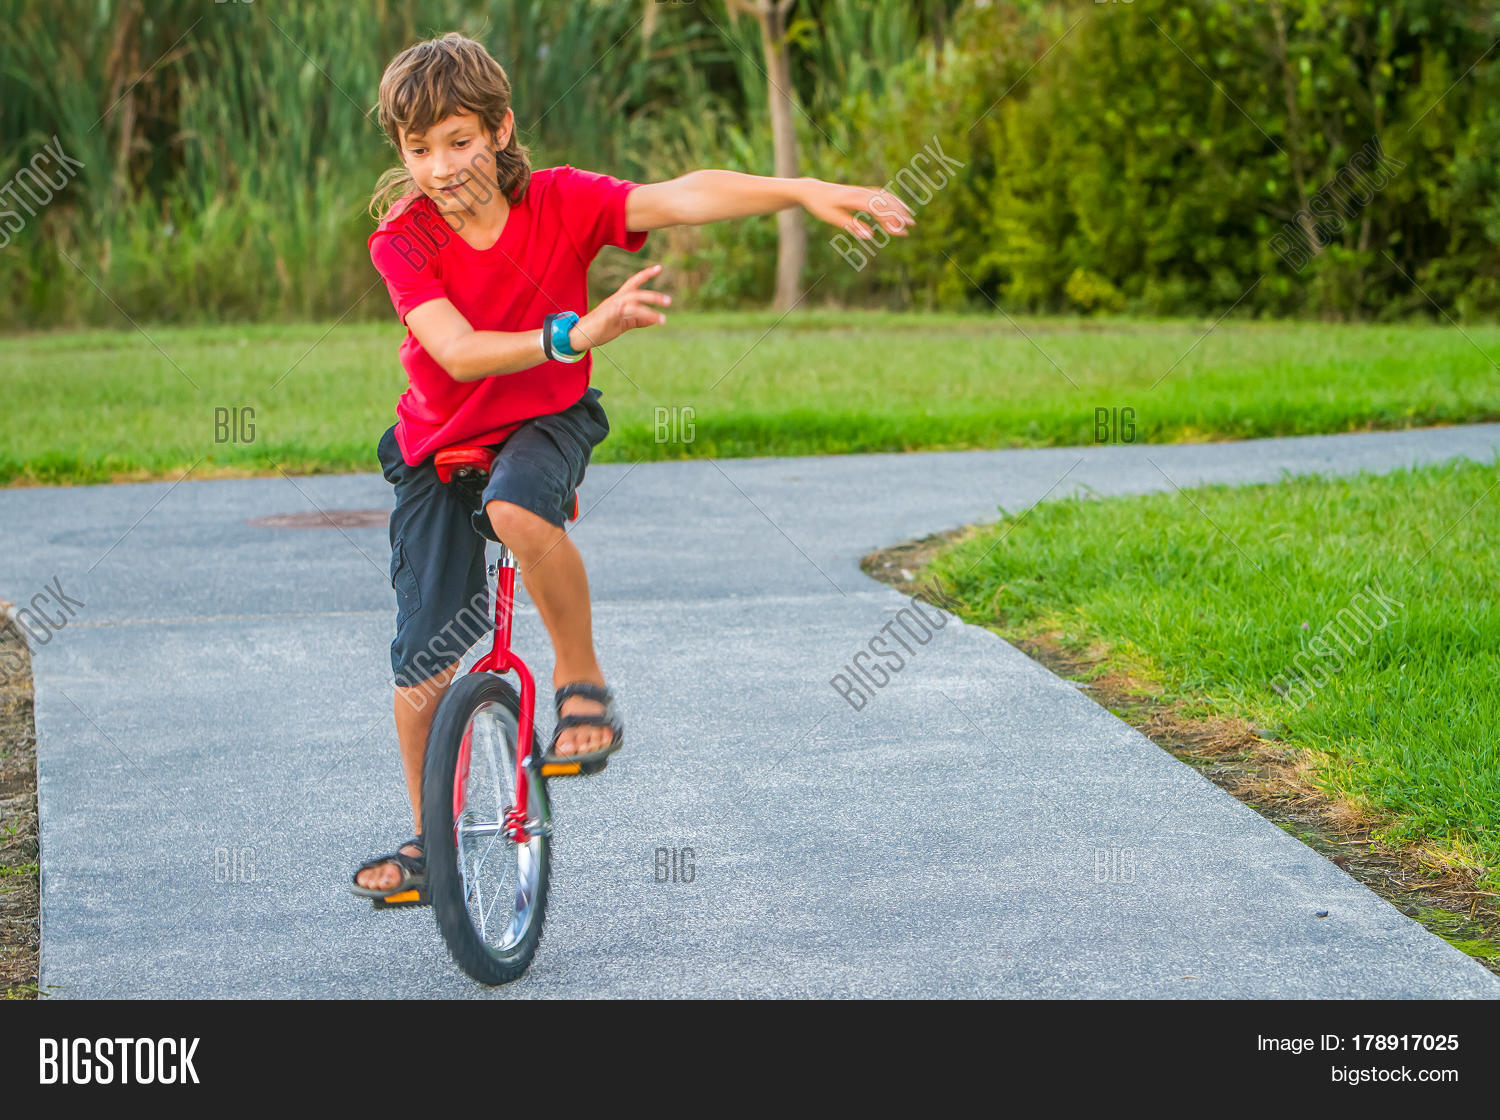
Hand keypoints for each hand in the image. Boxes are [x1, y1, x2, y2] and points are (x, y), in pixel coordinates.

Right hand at [571, 264, 671, 351]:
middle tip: (669, 300)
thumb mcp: (622, 324)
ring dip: (649, 306)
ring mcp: (612, 306)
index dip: (645, 274)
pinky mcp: (610, 315)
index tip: (659, 268)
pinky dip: (643, 315)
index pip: (633, 282)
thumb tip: (653, 320)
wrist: (578, 335)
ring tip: (663, 318)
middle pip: (636, 289)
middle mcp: (616, 299)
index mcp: (618, 299)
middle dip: (653, 294)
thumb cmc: (599, 329)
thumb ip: (637, 320)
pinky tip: (653, 321)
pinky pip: (629, 312)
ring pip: (634, 299)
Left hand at [800, 180, 914, 240]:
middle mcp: (861, 193)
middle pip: (884, 203)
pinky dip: (891, 201)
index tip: (901, 229)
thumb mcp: (832, 218)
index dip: (891, 219)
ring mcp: (862, 191)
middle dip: (899, 214)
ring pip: (885, 197)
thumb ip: (852, 226)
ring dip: (898, 207)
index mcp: (854, 199)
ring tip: (910, 219)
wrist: (813, 190)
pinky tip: (899, 208)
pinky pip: (881, 195)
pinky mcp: (862, 191)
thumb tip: (870, 236)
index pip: (877, 209)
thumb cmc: (821, 205)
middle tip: (911, 226)